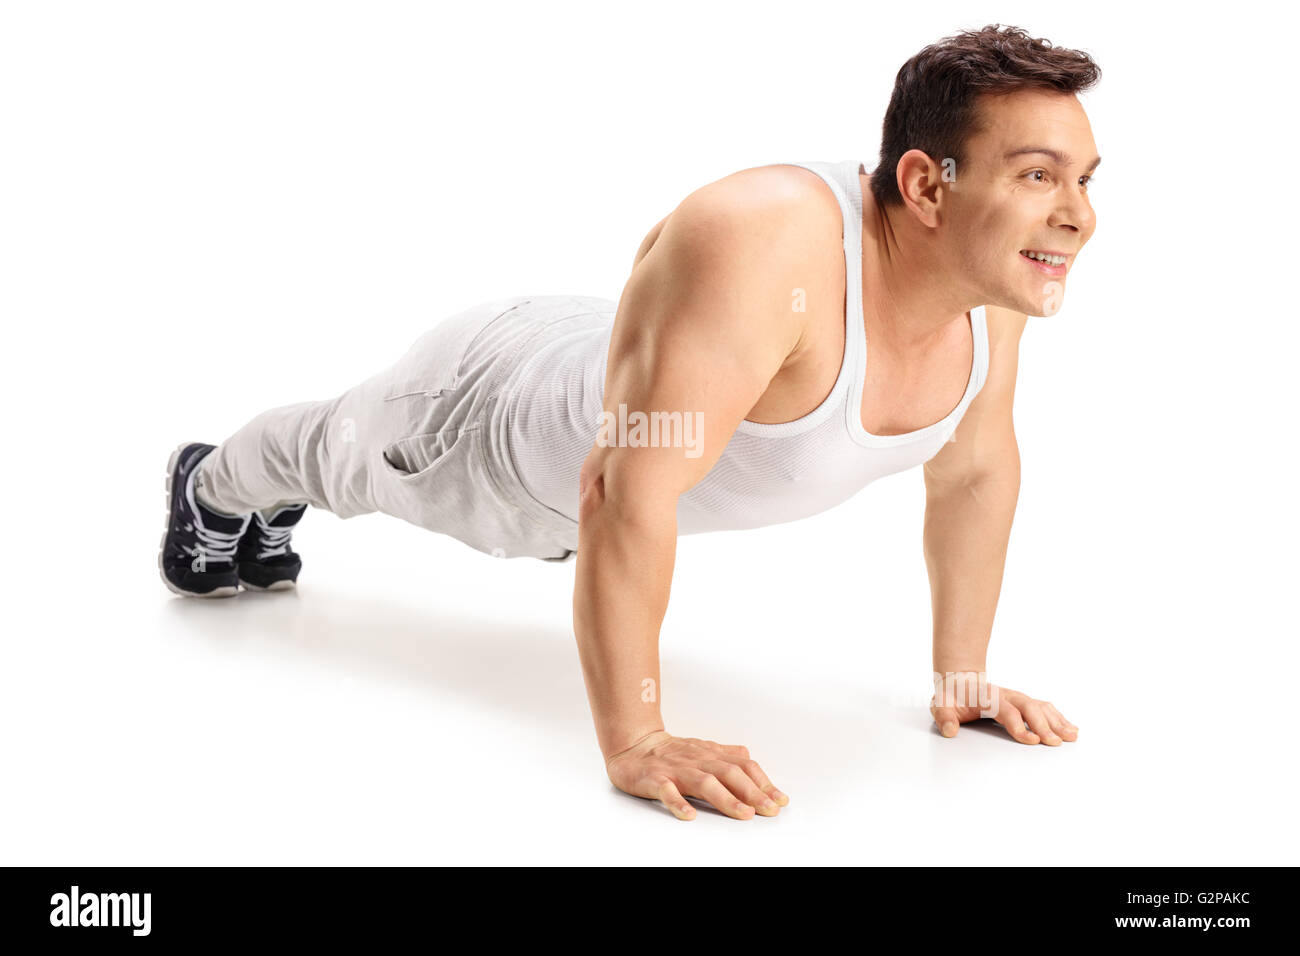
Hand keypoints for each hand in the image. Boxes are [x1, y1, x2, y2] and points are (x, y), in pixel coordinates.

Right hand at [605, 731, 788, 819]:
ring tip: (744, 814)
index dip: (763, 783)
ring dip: (727, 798)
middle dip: (753, 793)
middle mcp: (697, 761)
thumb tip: (748, 757)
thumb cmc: (670, 752)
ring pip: (704, 782)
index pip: (742, 766)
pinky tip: (689, 815)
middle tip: (770, 810)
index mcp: (710, 755)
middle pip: (729, 774)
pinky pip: (667, 791)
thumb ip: (725, 754)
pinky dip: (678, 803)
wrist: (632, 745)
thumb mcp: (702, 749)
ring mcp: (676, 770)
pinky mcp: (655, 779)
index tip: (779, 800)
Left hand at [931, 675, 1077, 745]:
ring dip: (1056, 721)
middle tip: (1055, 743)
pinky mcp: (1022, 702)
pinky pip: (1043, 707)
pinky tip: (1070, 728)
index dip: (1019, 725)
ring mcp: (1016, 697)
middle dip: (1043, 725)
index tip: (1031, 740)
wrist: (959, 680)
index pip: (1007, 711)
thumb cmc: (952, 696)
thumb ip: (943, 717)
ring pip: (1039, 706)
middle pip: (1028, 707)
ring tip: (1071, 736)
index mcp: (988, 697)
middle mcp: (1006, 695)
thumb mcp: (941, 704)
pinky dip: (1058, 717)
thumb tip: (950, 731)